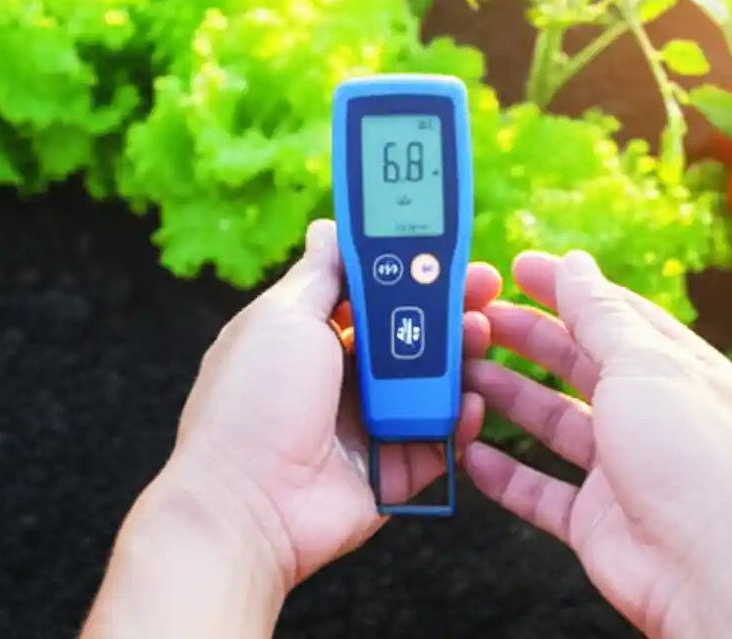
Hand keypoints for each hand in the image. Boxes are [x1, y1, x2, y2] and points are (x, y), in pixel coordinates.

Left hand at [83, 219, 501, 638]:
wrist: (247, 504)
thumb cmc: (251, 405)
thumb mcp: (281, 318)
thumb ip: (318, 274)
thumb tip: (329, 228)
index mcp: (310, 336)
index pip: (373, 292)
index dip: (410, 269)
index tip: (447, 251)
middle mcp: (342, 377)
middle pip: (410, 333)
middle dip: (450, 308)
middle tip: (484, 288)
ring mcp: (370, 423)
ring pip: (432, 381)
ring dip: (462, 356)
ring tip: (481, 335)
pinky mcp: (394, 468)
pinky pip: (440, 438)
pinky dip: (461, 419)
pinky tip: (472, 399)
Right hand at [463, 250, 731, 638]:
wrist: (706, 571)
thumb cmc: (691, 462)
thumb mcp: (642, 365)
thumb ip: (601, 315)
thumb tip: (575, 264)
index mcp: (676, 370)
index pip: (615, 315)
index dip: (566, 289)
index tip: (518, 269)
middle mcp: (651, 416)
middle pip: (579, 364)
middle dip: (528, 338)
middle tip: (478, 319)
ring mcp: (622, 469)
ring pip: (553, 423)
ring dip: (507, 398)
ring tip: (463, 374)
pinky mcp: (596, 519)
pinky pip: (539, 490)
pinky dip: (504, 472)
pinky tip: (470, 453)